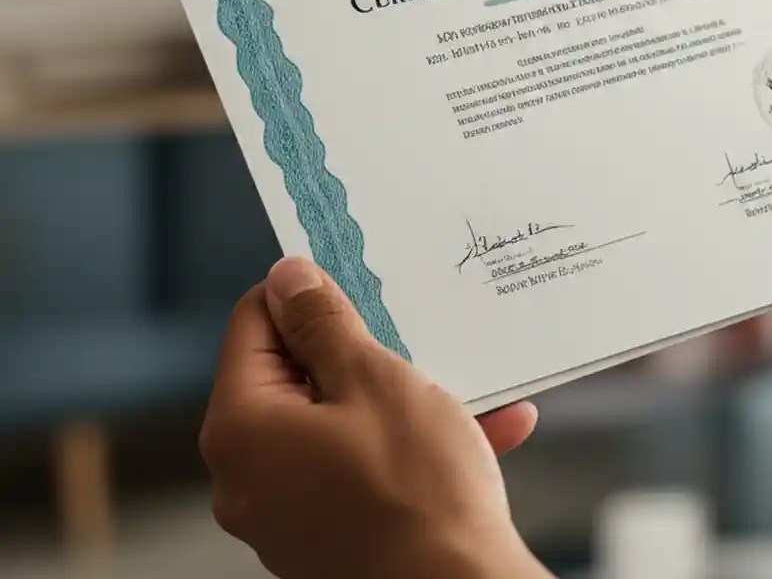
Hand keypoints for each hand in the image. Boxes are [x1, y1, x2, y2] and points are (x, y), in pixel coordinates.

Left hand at [200, 257, 551, 578]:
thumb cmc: (417, 491)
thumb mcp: (375, 381)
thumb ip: (325, 324)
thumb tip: (289, 278)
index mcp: (241, 428)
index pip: (252, 324)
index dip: (304, 293)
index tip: (355, 280)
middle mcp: (248, 476)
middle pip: (295, 379)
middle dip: (363, 351)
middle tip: (414, 333)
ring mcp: (286, 515)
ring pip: (339, 426)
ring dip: (402, 399)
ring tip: (468, 385)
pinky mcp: (327, 540)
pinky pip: (360, 472)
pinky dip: (409, 449)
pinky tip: (483, 431)